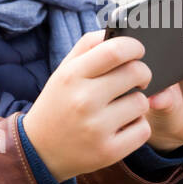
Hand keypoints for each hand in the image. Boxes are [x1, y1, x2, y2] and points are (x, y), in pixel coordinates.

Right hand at [24, 31, 154, 182]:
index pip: (115, 50)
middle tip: (138, 79)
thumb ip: (89, 47)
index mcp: (72, 76)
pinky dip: (138, 127)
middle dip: (143, 73)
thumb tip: (120, 31)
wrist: (39, 152)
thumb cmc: (58, 104)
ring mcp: (96, 128)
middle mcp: (83, 101)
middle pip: (136, 73)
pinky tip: (122, 127)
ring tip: (121, 107)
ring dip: (138, 102)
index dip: (135, 46)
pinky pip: (143, 129)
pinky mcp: (108, 151)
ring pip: (142, 103)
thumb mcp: (64, 72)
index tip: (139, 51)